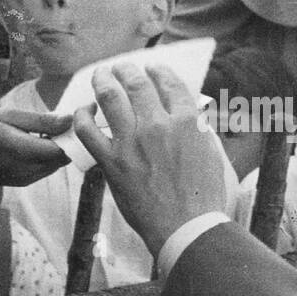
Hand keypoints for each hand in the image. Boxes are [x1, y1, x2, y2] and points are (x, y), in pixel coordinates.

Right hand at [0, 107, 72, 184]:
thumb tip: (71, 119)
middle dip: (68, 140)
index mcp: (22, 152)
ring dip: (57, 148)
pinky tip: (35, 140)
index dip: (75, 134)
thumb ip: (41, 120)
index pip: (63, 149)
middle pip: (62, 158)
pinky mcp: (22, 182)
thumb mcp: (8, 115)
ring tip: (48, 127)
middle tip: (65, 118)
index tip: (78, 116)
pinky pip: (44, 169)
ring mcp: (24, 180)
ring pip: (55, 164)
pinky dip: (46, 156)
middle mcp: (26, 171)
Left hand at [73, 63, 227, 255]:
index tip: (153, 68)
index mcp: (188, 120)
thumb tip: (192, 114)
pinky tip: (83, 111)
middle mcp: (158, 124)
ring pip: (110, 98)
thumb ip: (201, 130)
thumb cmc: (207, 198)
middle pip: (137, 84)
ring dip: (103, 81)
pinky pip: (88, 131)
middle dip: (127, 70)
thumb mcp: (214, 155)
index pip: (169, 83)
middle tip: (121, 67)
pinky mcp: (112, 162)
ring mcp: (132, 142)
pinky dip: (82, 116)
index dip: (158, 71)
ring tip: (100, 75)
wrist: (188, 228)